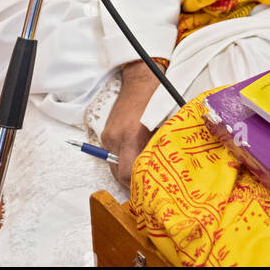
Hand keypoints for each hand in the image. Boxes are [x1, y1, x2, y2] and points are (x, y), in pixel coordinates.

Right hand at [101, 62, 158, 189]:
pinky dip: (121, 158)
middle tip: (145, 186)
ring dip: (125, 170)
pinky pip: (112, 153)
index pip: (126, 173)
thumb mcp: (163, 124)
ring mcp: (109, 134)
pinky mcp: (106, 132)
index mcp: (132, 135)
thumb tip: (162, 170)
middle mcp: (116, 137)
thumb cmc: (157, 98)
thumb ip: (158, 148)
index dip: (135, 185)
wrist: (141, 77)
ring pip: (113, 165)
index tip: (146, 191)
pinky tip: (134, 155)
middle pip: (118, 173)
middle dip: (130, 182)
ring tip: (141, 172)